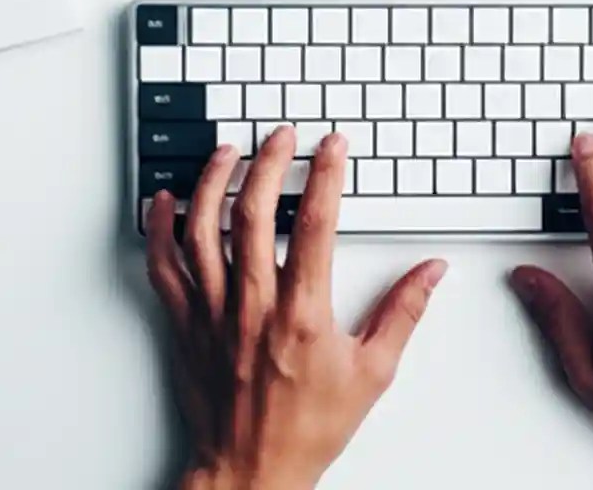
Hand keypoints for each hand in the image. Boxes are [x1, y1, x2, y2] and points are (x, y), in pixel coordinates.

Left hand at [146, 128, 446, 489]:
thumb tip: (432, 272)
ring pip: (203, 232)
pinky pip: (164, 268)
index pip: (314, 225)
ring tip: (227, 151)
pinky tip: (165, 201)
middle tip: (280, 135)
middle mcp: (254, 307)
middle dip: (267, 163)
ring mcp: (213, 315)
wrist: (250, 472)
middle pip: (252, 215)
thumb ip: (403, 313)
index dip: (325, 176)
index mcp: (303, 315)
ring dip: (213, 183)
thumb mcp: (373, 373)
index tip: (332, 147)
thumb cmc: (308, 428)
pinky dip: (160, 230)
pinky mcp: (185, 327)